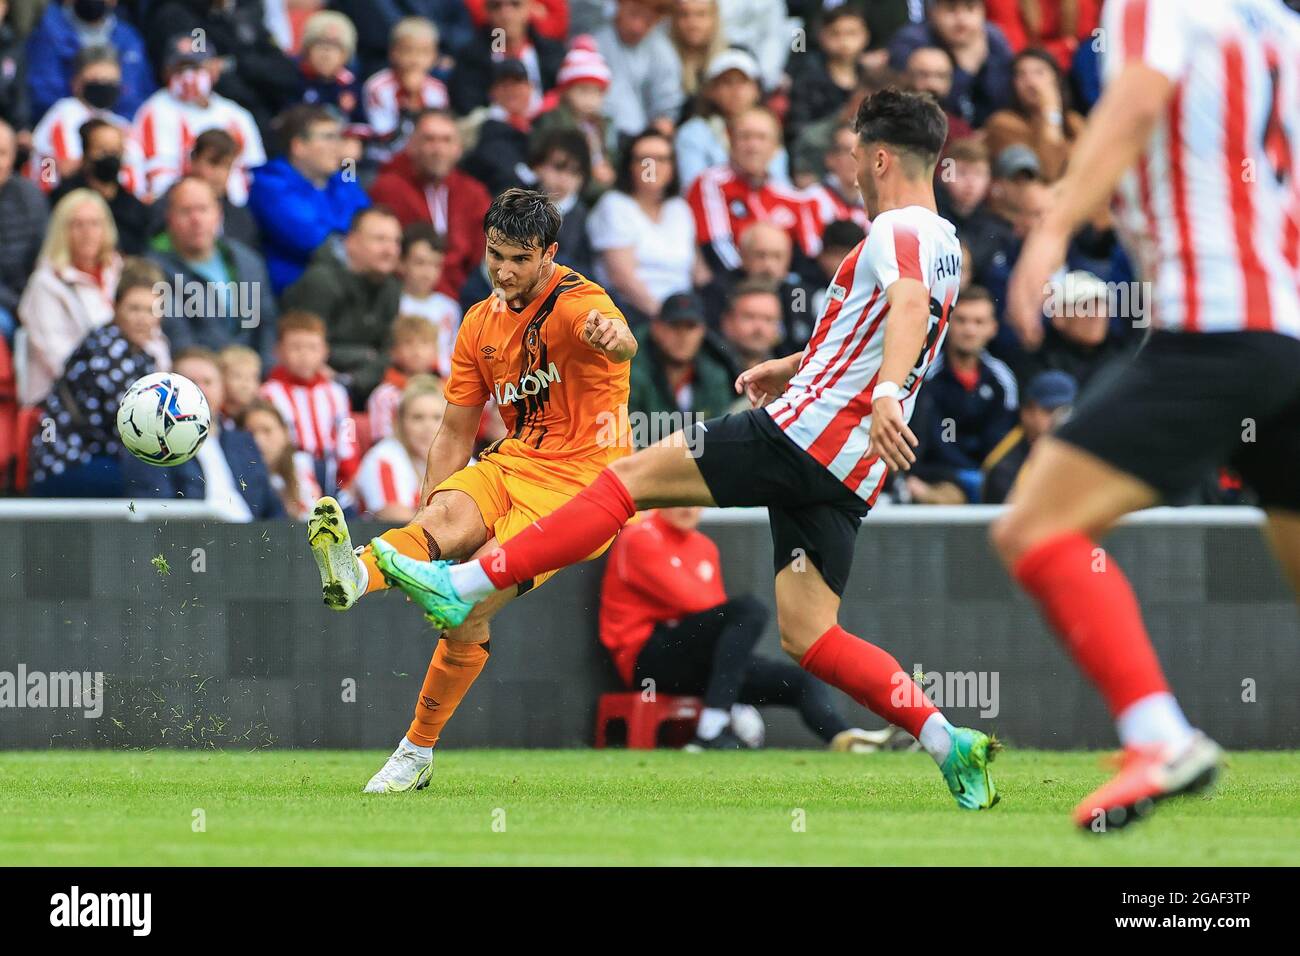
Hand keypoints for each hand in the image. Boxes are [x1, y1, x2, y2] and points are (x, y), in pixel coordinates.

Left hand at [582, 309, 622, 352]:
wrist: (616, 342)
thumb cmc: (600, 336)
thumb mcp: (592, 332)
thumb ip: (589, 329)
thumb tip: (588, 327)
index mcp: (600, 319)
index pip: (595, 312)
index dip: (590, 318)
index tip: (587, 326)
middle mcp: (608, 323)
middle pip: (600, 329)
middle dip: (594, 338)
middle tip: (592, 341)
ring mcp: (614, 330)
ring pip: (603, 340)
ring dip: (599, 344)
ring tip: (599, 344)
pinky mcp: (618, 339)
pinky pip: (608, 347)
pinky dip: (605, 348)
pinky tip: (606, 346)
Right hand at [735, 357, 795, 407]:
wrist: (797, 369)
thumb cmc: (782, 366)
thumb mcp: (768, 369)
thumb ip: (756, 374)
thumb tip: (744, 380)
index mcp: (756, 372)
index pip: (743, 378)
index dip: (738, 384)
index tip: (739, 391)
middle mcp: (759, 380)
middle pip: (749, 389)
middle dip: (750, 395)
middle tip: (753, 401)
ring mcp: (766, 387)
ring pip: (757, 396)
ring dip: (754, 402)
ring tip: (755, 409)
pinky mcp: (773, 393)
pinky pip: (766, 401)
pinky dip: (763, 405)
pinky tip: (762, 411)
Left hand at [868, 396, 917, 471]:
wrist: (882, 400)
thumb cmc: (878, 419)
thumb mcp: (873, 432)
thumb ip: (871, 446)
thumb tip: (865, 458)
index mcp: (874, 437)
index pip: (882, 453)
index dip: (889, 462)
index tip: (896, 469)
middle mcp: (880, 432)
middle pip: (891, 449)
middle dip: (900, 460)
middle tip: (907, 467)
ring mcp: (888, 425)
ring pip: (899, 442)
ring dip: (907, 452)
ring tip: (913, 459)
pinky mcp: (895, 418)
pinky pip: (904, 430)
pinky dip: (910, 438)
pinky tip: (915, 444)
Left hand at [1006, 222, 1068, 350]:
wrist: (1049, 230)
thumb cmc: (1045, 251)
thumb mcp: (1037, 271)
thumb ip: (1036, 287)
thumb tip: (1044, 301)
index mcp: (1017, 284)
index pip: (1013, 309)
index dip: (1018, 324)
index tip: (1024, 338)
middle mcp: (1018, 283)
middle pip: (1016, 311)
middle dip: (1022, 329)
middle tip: (1031, 344)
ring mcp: (1026, 279)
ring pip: (1023, 307)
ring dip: (1028, 325)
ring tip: (1034, 339)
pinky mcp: (1037, 274)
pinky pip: (1035, 296)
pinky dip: (1036, 309)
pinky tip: (1041, 319)